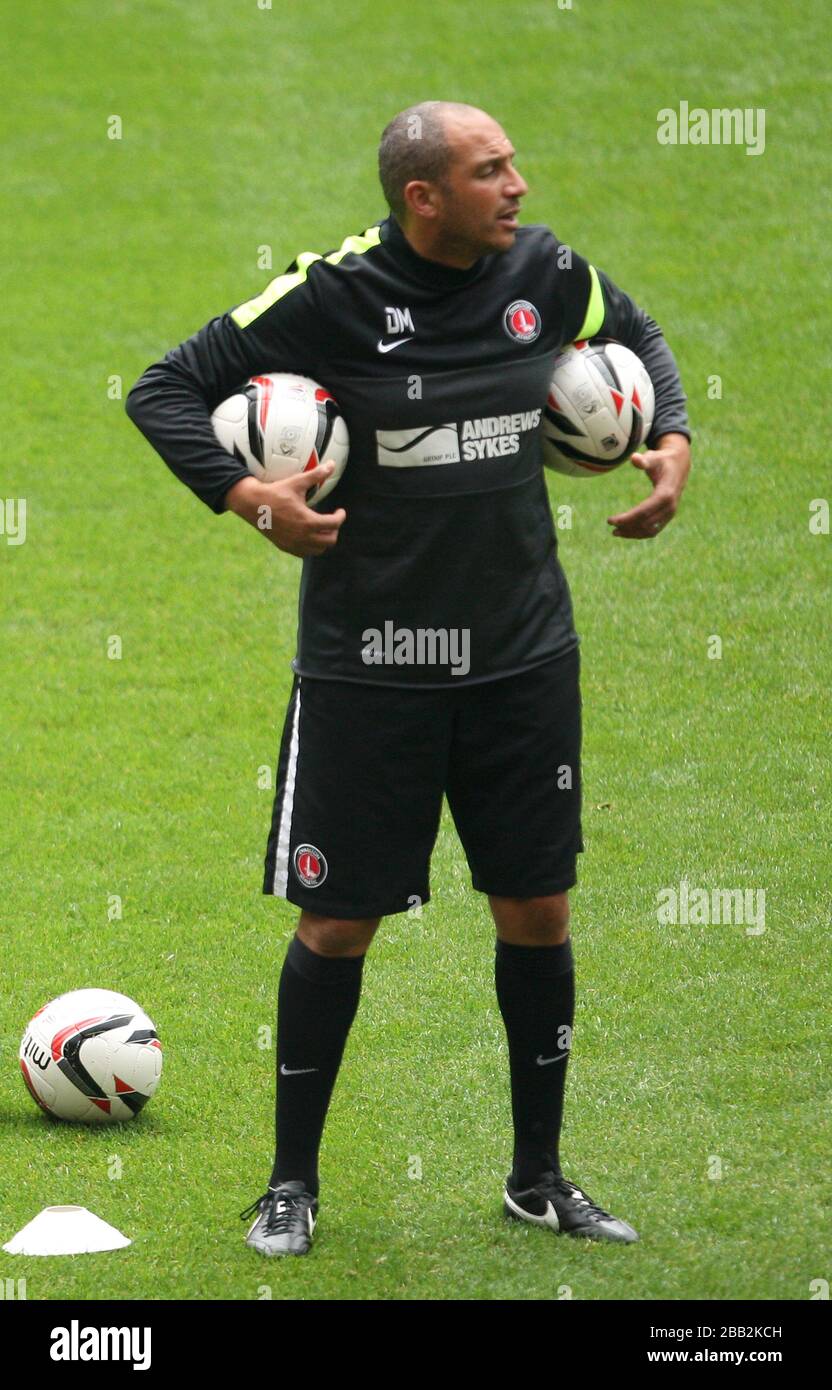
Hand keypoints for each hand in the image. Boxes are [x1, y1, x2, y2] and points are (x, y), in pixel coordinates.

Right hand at [225, 462, 345, 556]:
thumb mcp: (296, 482)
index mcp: (308, 521)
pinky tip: (308, 534)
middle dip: (334, 530)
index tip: (340, 511)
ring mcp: (294, 544)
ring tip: (321, 528)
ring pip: (319, 550)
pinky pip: (305, 553)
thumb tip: (332, 465)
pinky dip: (311, 546)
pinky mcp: (286, 547)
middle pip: (330, 540)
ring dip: (323, 540)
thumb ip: (316, 475)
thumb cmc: (275, 492)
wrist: (252, 504)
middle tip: (331, 520)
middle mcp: (302, 536)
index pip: (334, 524)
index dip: (340, 517)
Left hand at [606, 433, 690, 538]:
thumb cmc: (662, 460)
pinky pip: (653, 530)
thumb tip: (633, 458)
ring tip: (615, 532)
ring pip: (650, 530)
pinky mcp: (668, 517)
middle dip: (627, 526)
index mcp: (666, 494)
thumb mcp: (653, 457)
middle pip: (645, 523)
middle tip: (610, 524)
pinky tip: (626, 532)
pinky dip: (639, 533)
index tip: (610, 520)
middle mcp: (670, 507)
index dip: (626, 518)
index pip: (643, 511)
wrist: (679, 466)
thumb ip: (643, 460)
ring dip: (632, 533)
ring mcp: (670, 514)